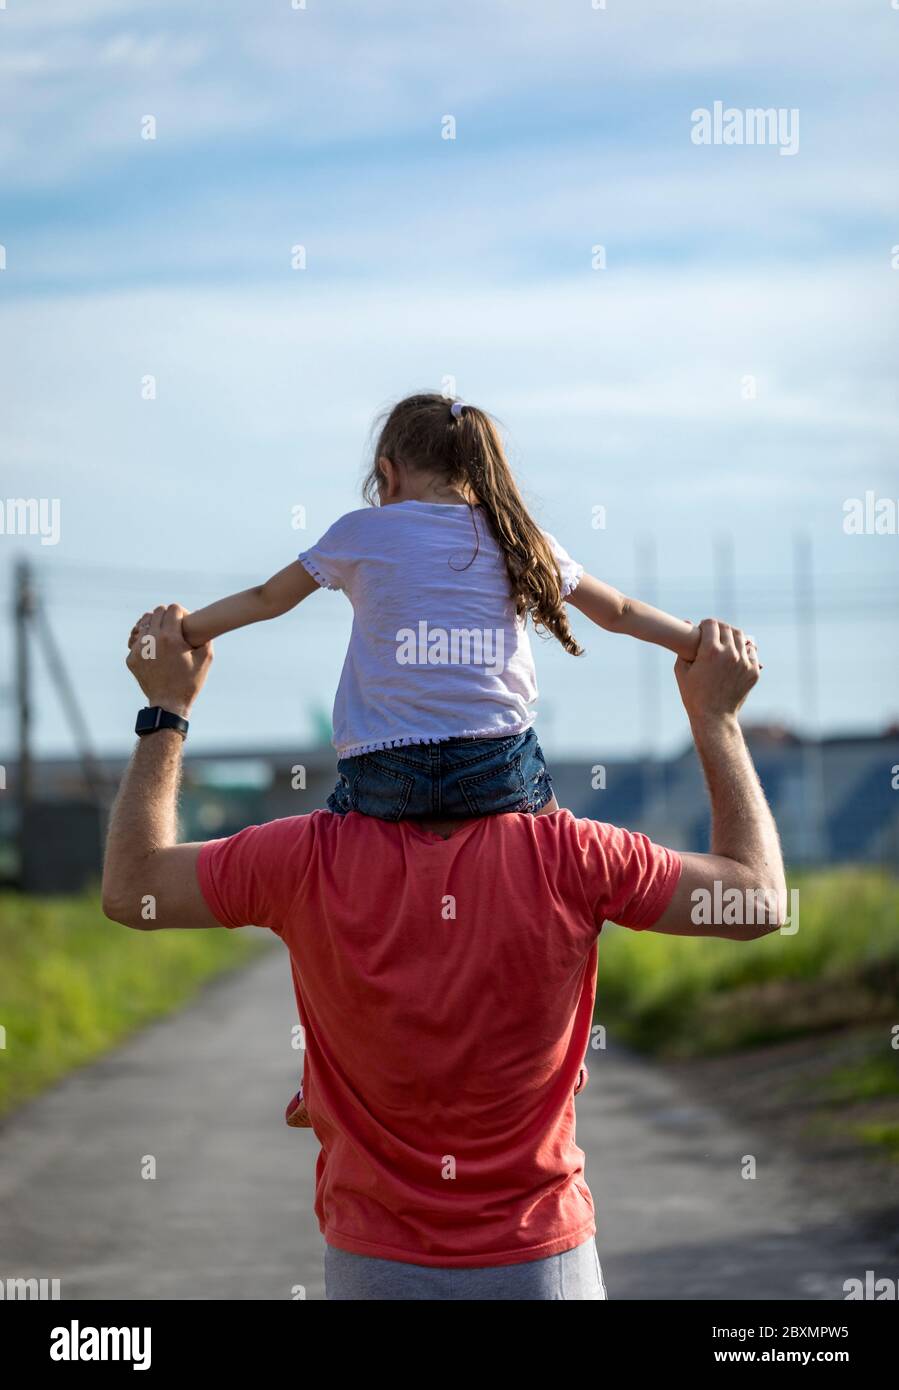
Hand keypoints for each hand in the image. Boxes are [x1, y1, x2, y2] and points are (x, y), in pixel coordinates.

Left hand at [126, 604, 211, 718]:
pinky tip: (156, 651)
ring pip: (145, 623)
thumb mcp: (206, 658)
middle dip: (168, 616)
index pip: (173, 608)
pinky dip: (147, 642)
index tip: (185, 621)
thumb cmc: (190, 682)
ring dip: (155, 626)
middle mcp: (152, 640)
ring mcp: (139, 649)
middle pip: (157, 611)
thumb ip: (205, 636)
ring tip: (164, 636)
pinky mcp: (132, 658)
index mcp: (170, 638)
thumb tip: (201, 620)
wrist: (169, 704)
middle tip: (175, 627)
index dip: (182, 612)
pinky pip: (138, 640)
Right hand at [674, 618, 758, 724]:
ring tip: (725, 642)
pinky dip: (743, 650)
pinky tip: (735, 654)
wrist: (714, 716)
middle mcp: (729, 653)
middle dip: (718, 628)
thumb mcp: (682, 670)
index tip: (702, 630)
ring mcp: (744, 662)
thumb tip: (687, 621)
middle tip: (713, 634)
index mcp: (710, 651)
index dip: (705, 624)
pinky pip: (750, 652)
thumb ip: (684, 646)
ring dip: (732, 636)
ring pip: (741, 637)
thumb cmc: (693, 694)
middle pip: (727, 627)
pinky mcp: (753, 671)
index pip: (711, 623)